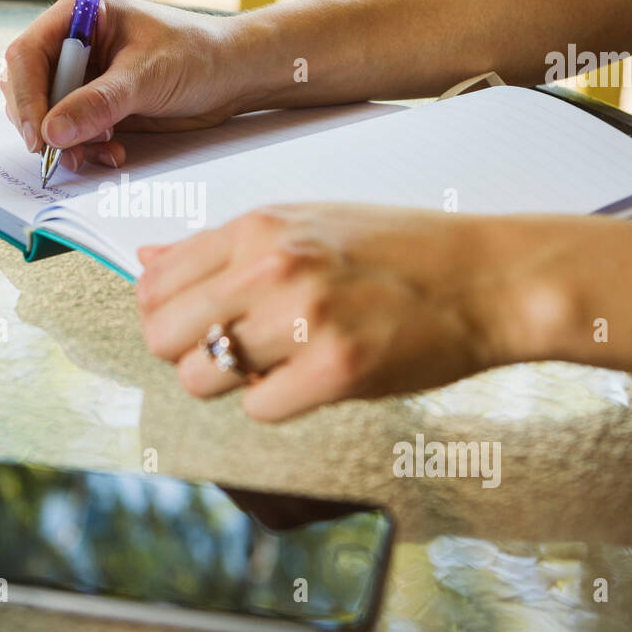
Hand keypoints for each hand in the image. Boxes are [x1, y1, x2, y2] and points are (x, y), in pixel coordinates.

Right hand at [0, 0, 249, 171]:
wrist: (231, 76)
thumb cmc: (196, 55)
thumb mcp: (146, 76)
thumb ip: (98, 103)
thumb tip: (52, 132)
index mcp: (78, 15)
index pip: (27, 54)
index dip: (26, 96)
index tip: (39, 135)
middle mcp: (73, 45)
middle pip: (29, 88)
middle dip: (46, 125)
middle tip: (63, 154)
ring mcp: (83, 76)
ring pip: (48, 116)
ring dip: (68, 142)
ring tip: (102, 152)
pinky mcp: (96, 104)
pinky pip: (72, 132)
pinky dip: (86, 148)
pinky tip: (114, 152)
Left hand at [136, 204, 524, 420]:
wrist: (486, 278)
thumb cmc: (399, 249)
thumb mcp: (304, 222)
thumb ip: (220, 246)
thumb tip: (145, 256)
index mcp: (258, 227)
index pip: (152, 283)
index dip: (164, 314)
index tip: (194, 322)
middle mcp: (273, 266)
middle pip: (161, 335)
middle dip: (186, 353)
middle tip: (231, 351)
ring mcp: (304, 317)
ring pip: (201, 377)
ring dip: (230, 383)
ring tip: (276, 363)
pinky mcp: (337, 369)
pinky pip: (259, 409)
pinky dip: (278, 403)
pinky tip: (311, 378)